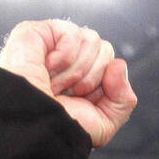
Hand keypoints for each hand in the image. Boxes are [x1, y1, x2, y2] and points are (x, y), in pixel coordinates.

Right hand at [0, 19, 137, 147]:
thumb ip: (124, 99)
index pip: (111, 63)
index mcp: (83, 77)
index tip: (82, 98)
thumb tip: (119, 65)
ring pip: (92, 39)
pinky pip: (72, 32)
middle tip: (68, 92)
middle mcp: (70, 58)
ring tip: (55, 83)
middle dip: (91, 76)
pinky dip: (64, 56)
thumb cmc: (62, 126)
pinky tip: (48, 68)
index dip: (103, 82)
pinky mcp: (37, 32)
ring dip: (76, 69)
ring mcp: (53, 43)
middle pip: (105, 48)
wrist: (34, 125)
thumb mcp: (104, 124)